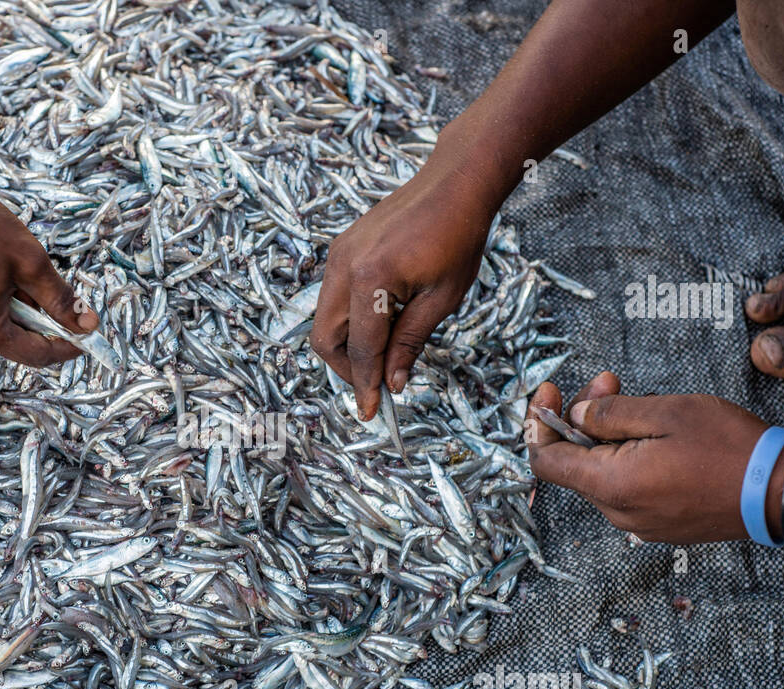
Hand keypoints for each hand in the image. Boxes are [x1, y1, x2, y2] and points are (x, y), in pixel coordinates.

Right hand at [0, 184, 98, 364]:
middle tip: (56, 294)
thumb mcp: (31, 263)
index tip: (86, 335)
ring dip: (17, 309)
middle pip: (15, 342)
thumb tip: (87, 324)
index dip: (65, 347)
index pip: (36, 355)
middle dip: (41, 323)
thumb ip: (60, 300)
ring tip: (17, 273)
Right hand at [311, 131, 496, 418]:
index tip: (371, 411)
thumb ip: (411, 342)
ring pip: (324, 319)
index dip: (365, 384)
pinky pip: (333, 297)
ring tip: (384, 354)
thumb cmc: (459, 235)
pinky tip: (382, 323)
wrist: (455, 182)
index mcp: (370, 278)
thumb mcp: (442, 298)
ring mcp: (338, 254)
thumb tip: (393, 382)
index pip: (360, 348)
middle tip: (377, 385)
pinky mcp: (341, 248)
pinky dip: (350, 320)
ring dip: (347, 344)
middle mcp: (343, 266)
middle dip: (347, 368)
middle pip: (325, 338)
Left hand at [526, 372, 772, 543]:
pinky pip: (628, 486)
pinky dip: (629, 457)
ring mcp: (639, 523)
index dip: (539, 422)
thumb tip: (576, 416)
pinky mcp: (660, 523)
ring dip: (610, 435)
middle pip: (575, 461)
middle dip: (583, 417)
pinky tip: (658, 435)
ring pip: (602, 472)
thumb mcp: (666, 412)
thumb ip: (610, 413)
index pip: (545, 460)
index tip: (549, 391)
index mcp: (610, 486)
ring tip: (643, 403)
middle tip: (609, 381)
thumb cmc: (731, 450)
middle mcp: (618, 512)